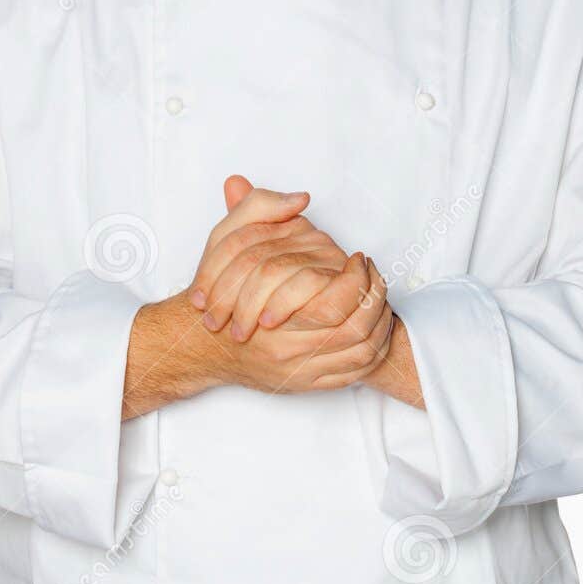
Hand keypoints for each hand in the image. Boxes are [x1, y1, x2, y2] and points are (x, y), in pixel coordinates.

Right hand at [188, 174, 394, 390]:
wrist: (201, 345)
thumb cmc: (216, 294)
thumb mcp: (226, 239)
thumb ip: (259, 209)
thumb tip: (300, 199)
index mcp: (274, 315)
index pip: (334, 303)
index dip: (358, 279)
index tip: (360, 259)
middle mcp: (288, 349)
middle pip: (355, 331)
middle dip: (377, 300)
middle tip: (377, 276)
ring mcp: (300, 369)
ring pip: (360, 353)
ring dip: (380, 324)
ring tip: (381, 298)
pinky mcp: (308, 384)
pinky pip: (354, 373)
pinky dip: (372, 350)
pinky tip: (375, 326)